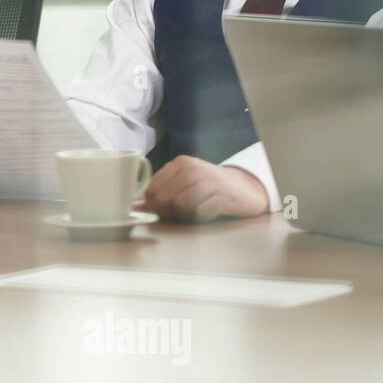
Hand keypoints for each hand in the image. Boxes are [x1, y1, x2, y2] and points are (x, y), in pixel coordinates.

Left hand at [144, 155, 268, 222]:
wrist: (245, 188)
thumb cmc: (210, 187)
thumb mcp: (185, 182)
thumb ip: (162, 191)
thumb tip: (137, 207)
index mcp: (180, 163)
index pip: (152, 189)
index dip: (152, 205)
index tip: (160, 211)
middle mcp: (192, 169)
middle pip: (163, 198)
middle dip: (165, 213)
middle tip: (176, 217)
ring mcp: (208, 181)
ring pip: (179, 206)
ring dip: (182, 217)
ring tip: (191, 215)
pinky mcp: (222, 196)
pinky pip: (199, 213)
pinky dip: (198, 219)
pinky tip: (204, 214)